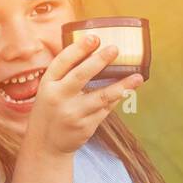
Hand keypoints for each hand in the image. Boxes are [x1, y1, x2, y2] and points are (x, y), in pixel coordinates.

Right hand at [25, 34, 143, 155]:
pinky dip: (118, 98)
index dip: (78, 49)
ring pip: (101, 96)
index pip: (62, 62)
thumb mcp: (50, 90)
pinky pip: (106, 109)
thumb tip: (94, 53)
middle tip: (115, 48)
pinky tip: (129, 89)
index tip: (94, 37)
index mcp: (47, 84)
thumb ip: (66, 75)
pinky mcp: (85, 126)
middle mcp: (58, 98)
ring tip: (138, 76)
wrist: (45, 144)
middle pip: (80, 76)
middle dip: (99, 61)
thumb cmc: (51, 109)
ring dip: (122, 86)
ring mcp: (72, 113)